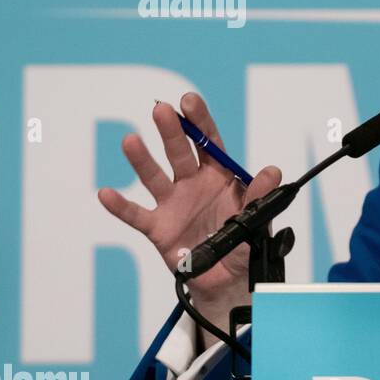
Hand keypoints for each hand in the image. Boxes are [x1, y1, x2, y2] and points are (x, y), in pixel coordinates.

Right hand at [97, 93, 280, 343]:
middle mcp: (192, 184)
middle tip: (161, 109)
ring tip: (130, 140)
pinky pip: (136, 215)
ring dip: (142, 160)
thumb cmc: (243, 241)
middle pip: (179, 152)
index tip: (189, 100)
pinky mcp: (158, 228)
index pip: (208, 142)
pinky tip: (106, 193)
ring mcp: (172, 204)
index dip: (199, 121)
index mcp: (218, 177)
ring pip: (154, 177)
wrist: (228, 278)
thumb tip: (273, 171)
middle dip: (171, 131)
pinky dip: (121, 206)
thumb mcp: (256, 218)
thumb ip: (260, 196)